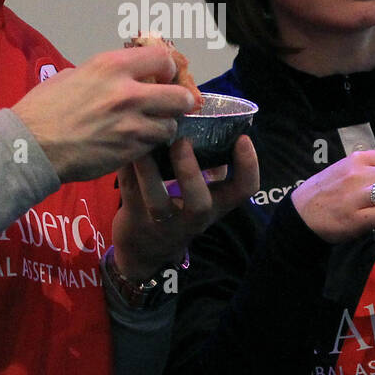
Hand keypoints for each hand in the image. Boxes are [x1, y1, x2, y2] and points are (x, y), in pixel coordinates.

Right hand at [13, 46, 196, 182]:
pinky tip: (136, 141)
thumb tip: (124, 76)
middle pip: (179, 95)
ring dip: (163, 125)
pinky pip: (154, 144)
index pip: (162, 58)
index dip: (168, 68)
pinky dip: (150, 143)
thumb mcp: (73, 75)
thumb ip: (105, 74)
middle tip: (171, 104)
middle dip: (179, 99)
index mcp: (111, 66)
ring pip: (170, 124)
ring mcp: (132, 124)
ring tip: (150, 126)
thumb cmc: (44, 108)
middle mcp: (127, 92)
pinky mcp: (130, 150)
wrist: (31, 146)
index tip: (164, 76)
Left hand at [110, 134, 259, 280]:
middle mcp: (193, 218)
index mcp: (216, 205)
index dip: (249, 166)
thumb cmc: (181, 208)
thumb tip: (221, 125)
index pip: (244, 191)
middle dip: (190, 171)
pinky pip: (129, 190)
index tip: (242, 139)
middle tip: (182, 141)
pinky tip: (125, 145)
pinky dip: (127, 167)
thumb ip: (213, 164)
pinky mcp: (134, 217)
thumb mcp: (203, 192)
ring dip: (149, 169)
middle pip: (199, 204)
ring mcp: (162, 222)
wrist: (145, 249)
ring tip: (146, 141)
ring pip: (156, 200)